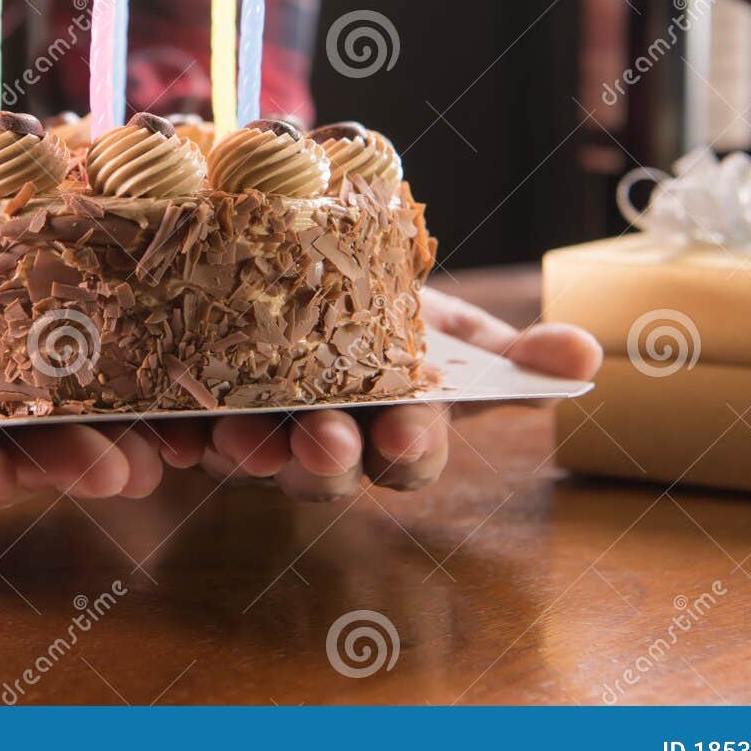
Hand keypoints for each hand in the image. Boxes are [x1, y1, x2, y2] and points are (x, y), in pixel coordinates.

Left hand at [157, 288, 602, 500]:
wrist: (311, 283)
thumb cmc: (394, 320)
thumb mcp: (455, 330)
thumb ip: (514, 353)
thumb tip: (586, 356)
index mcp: (394, 428)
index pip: (409, 455)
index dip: (409, 449)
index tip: (408, 435)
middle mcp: (329, 441)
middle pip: (326, 467)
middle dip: (324, 458)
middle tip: (319, 439)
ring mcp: (262, 431)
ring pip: (251, 452)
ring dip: (243, 448)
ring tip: (234, 432)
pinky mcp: (198, 415)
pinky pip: (181, 433)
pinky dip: (172, 431)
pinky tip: (164, 426)